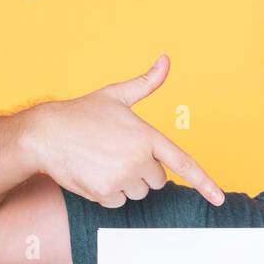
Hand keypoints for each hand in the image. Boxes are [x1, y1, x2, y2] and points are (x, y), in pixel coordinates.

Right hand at [18, 54, 223, 208]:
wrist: (44, 133)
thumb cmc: (81, 114)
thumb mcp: (116, 95)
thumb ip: (146, 83)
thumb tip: (166, 60)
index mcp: (147, 135)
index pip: (183, 162)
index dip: (204, 182)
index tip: (218, 199)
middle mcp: (138, 158)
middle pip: (157, 180)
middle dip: (143, 171)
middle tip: (117, 153)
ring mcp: (122, 177)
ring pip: (138, 193)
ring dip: (125, 183)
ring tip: (103, 162)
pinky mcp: (105, 193)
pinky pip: (118, 203)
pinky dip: (108, 194)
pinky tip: (93, 174)